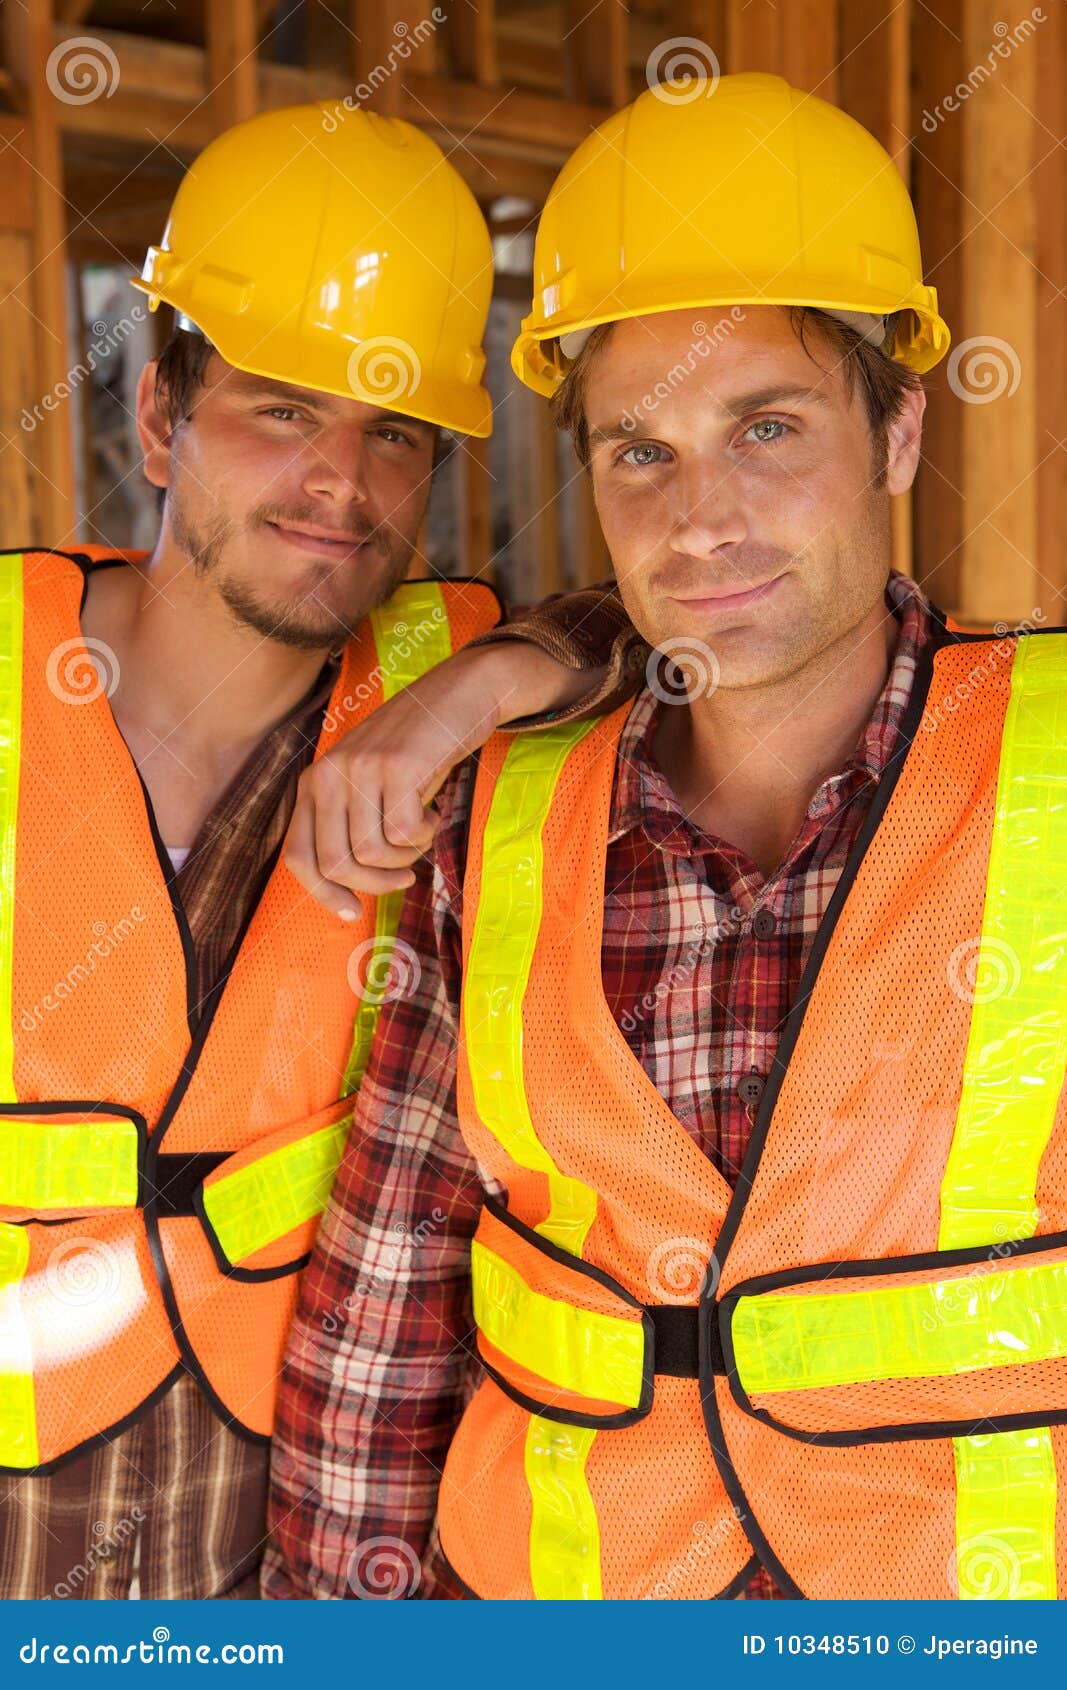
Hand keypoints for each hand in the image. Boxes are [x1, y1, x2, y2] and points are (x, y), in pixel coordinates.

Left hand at [284, 640, 604, 918]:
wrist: (459, 692)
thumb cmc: (416, 748)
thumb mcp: (369, 781)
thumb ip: (349, 820)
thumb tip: (345, 885)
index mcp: (314, 781)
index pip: (298, 857)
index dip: (323, 894)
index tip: (352, 912)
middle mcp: (329, 774)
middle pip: (336, 864)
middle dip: (374, 884)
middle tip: (404, 876)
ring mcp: (362, 768)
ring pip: (372, 855)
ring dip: (405, 858)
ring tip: (420, 833)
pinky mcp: (398, 766)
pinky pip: (406, 835)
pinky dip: (425, 836)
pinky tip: (433, 813)